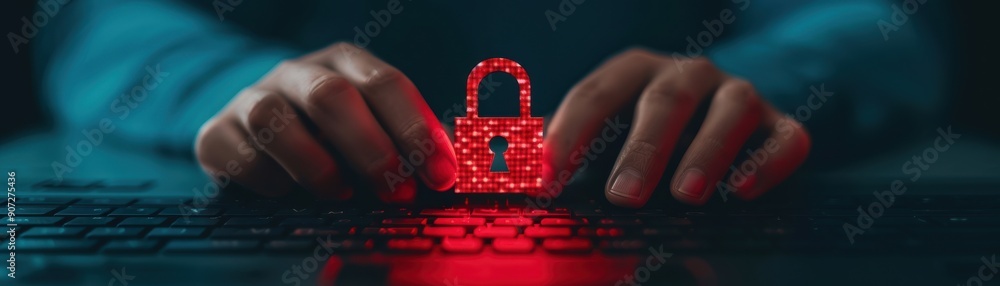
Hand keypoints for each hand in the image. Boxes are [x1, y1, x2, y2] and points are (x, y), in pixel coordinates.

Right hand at [195, 43, 456, 202]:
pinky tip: (286, 193)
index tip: (441, 176)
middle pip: (331, 96)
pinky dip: (264, 177)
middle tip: (396, 193)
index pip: (387, 84)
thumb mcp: (372, 128)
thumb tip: (446, 176)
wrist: (255, 128)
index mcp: (346, 63)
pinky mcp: (216, 132)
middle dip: (370, 149)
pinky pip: (236, 151)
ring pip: (275, 118)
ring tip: (340, 193)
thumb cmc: (333, 134)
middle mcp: (299, 73)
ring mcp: (253, 98)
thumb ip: (405, 146)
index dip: (417, 131)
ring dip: (314, 163)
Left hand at [544, 48, 810, 207]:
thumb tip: (511, 174)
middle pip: (664, 99)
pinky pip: (786, 138)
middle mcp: (688, 74)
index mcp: (634, 71)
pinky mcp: (781, 125)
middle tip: (621, 196)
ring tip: (687, 194)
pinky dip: (768, 162)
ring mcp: (739, 94)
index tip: (545, 178)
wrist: (719, 126)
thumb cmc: (643, 134)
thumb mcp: (601, 136)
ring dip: (708, 150)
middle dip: (642, 148)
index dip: (568, 134)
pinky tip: (744, 191)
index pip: (596, 94)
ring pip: (730, 108)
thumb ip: (561, 151)